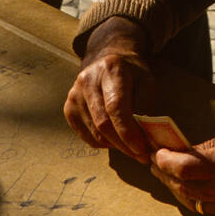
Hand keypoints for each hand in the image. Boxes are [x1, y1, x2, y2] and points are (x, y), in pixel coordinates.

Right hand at [64, 17, 154, 162]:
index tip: (141, 149)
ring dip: (115, 146)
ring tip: (130, 147)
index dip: (128, 132)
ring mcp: (74, 95)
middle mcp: (87, 81)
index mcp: (110, 70)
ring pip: (94, 134)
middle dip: (123, 145)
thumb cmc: (132, 75)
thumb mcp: (146, 85)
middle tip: (140, 155)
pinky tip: (114, 139)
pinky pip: (86, 137)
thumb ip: (144, 110)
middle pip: (103, 124)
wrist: (108, 60)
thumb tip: (145, 142)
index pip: (116, 108)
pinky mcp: (68, 108)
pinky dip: (103, 143)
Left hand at [151, 122, 214, 215]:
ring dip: (176, 186)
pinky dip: (193, 196)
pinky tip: (187, 185)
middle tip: (155, 160)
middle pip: (183, 185)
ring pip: (191, 199)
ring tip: (166, 173)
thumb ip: (209, 145)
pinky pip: (206, 207)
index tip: (157, 151)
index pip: (183, 167)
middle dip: (165, 172)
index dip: (165, 160)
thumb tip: (184, 150)